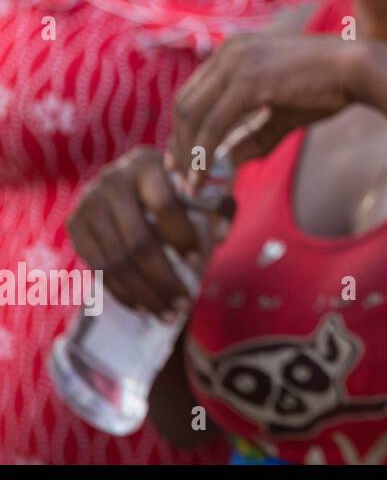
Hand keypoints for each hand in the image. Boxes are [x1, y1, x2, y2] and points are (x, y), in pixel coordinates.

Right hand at [67, 147, 232, 316]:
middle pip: (138, 242)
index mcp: (146, 165)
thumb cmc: (177, 186)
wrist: (130, 177)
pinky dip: (123, 293)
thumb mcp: (199, 186)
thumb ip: (219, 207)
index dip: (182, 236)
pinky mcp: (75, 226)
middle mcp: (111, 182)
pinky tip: (145, 306)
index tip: (199, 262)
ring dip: (144, 293)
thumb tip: (219, 237)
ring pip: (116, 261)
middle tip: (186, 303)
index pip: (165, 205)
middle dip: (164, 278)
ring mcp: (88, 204)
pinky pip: (98, 269)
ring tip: (169, 314)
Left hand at [168, 31, 365, 190]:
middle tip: (183, 177)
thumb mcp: (283, 114)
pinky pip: (213, 124)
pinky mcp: (245, 81)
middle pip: (185, 103)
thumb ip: (255, 135)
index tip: (185, 160)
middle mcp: (228, 51)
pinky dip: (204, 153)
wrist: (358, 69)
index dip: (185, 130)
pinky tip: (204, 175)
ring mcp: (234, 62)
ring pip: (192, 115)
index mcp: (235, 51)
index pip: (194, 92)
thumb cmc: (328, 87)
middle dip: (180, 144)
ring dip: (188, 152)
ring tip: (193, 183)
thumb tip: (229, 162)